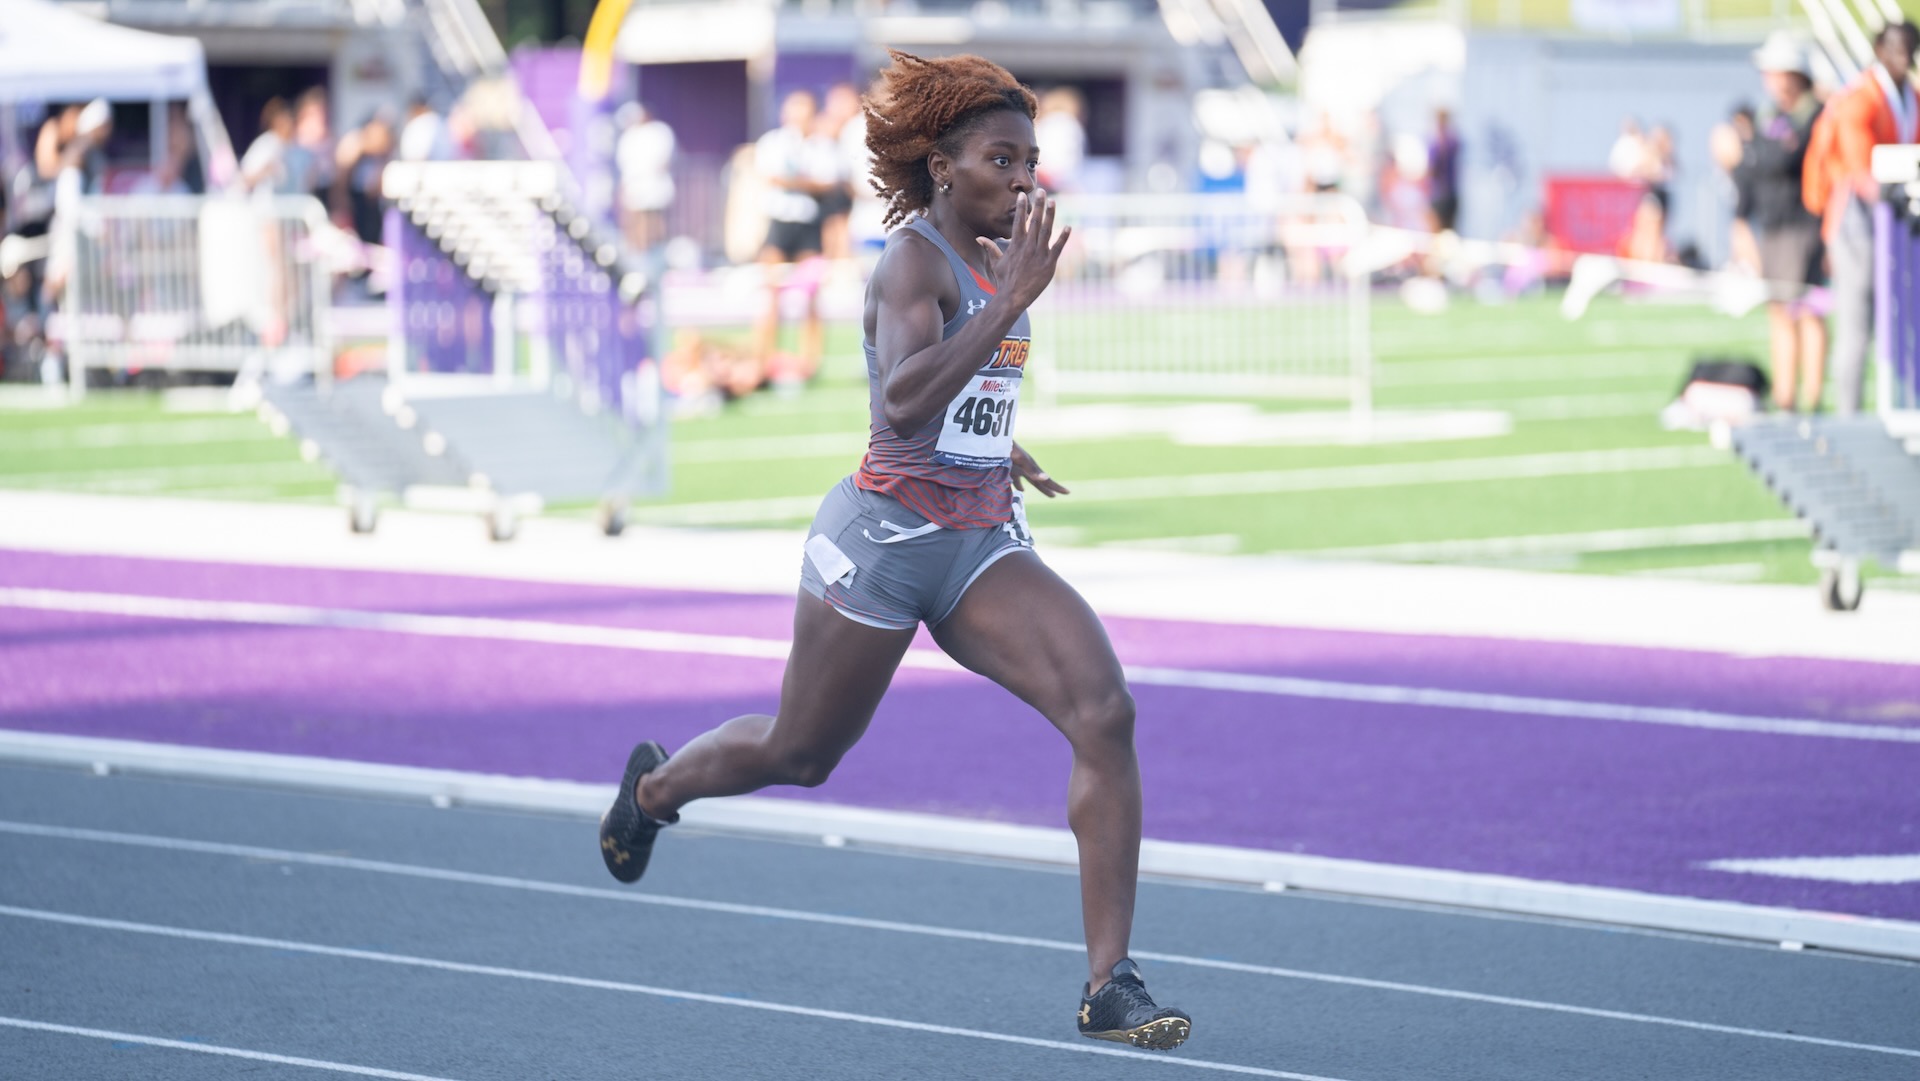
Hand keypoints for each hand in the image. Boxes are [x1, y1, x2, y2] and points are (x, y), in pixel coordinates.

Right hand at [976, 188, 1070, 308]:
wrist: (1013, 297)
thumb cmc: (1004, 280)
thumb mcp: (996, 263)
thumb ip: (990, 248)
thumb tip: (979, 238)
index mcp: (1016, 244)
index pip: (1019, 221)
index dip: (1021, 207)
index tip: (1023, 195)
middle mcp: (1028, 246)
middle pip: (1034, 221)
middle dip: (1038, 205)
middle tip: (1041, 191)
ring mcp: (1039, 254)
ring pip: (1046, 230)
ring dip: (1050, 215)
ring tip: (1053, 202)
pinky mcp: (1049, 264)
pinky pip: (1058, 248)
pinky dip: (1063, 237)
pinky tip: (1068, 227)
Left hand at [1011, 442, 1067, 497]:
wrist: (998, 440)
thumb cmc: (1009, 449)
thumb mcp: (1021, 459)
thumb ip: (1032, 469)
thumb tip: (1046, 478)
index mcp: (1032, 468)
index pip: (1047, 481)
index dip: (1057, 487)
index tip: (1068, 492)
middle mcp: (1028, 468)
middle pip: (1041, 482)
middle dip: (1049, 489)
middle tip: (1059, 495)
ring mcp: (1019, 468)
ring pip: (1031, 480)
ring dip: (1039, 487)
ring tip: (1046, 493)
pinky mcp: (1010, 467)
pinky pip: (1017, 479)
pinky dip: (1020, 485)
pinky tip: (1021, 490)